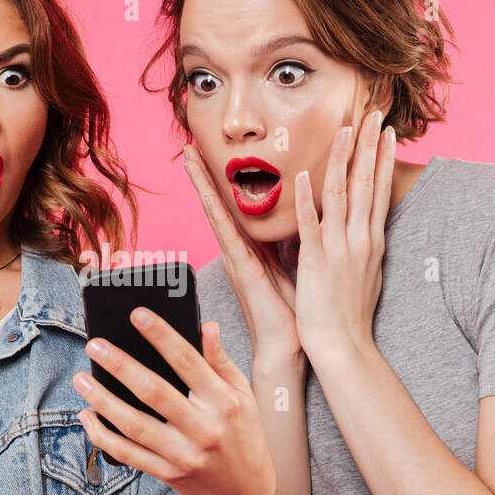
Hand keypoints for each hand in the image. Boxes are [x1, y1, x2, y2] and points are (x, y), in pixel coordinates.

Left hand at [72, 309, 275, 494]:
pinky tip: (87, 416)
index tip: (137, 315)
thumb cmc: (242, 434)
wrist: (243, 492)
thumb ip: (221, 361)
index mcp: (223, 402)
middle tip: (95, 345)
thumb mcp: (242, 395)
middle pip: (154, 392)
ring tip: (82, 379)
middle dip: (121, 366)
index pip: (188, 362)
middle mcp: (203, 428)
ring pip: (134, 425)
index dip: (161, 336)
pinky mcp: (167, 473)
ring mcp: (183, 454)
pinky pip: (128, 454)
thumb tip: (207, 327)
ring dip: (103, 400)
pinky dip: (103, 435)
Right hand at [182, 143, 301, 367]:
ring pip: (216, 213)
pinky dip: (216, 213)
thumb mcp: (298, 268)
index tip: (215, 154)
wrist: (288, 349)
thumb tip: (305, 219)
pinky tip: (207, 194)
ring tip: (189, 159)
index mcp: (254, 249)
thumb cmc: (294, 314)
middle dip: (204, 174)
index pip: (236, 207)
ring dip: (201, 186)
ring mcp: (237, 260)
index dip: (224, 180)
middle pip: (219, 204)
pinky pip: (226, 235)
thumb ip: (295, 244)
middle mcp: (240, 251)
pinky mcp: (241, 270)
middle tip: (190, 144)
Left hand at [291, 108, 395, 364]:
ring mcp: (339, 249)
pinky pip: (311, 225)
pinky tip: (302, 177)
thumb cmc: (351, 314)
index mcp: (371, 241)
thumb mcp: (366, 273)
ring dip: (342, 160)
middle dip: (370, 146)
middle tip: (374, 113)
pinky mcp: (316, 262)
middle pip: (367, 184)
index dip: (384, 159)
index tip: (387, 131)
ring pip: (341, 196)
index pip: (380, 190)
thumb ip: (361, 246)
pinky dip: (307, 200)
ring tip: (345, 130)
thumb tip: (364, 228)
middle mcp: (359, 240)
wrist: (344, 346)